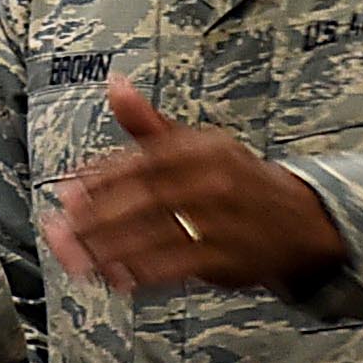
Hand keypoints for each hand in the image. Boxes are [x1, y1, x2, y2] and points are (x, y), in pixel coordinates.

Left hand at [43, 78, 344, 297]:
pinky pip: (178, 266)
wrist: (301, 220)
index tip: (67, 188)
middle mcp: (215, 181)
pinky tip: (115, 278)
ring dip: (111, 249)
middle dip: (97, 216)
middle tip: (61, 229)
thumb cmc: (236, 179)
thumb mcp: (199, 144)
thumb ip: (149, 123)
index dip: (101, 176)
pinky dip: (143, 274)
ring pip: (156, 235)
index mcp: (203, 148)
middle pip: (145, 199)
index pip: (143, 160)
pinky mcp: (228, 258)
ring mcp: (223, 221)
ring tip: (75, 258)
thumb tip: (113, 85)